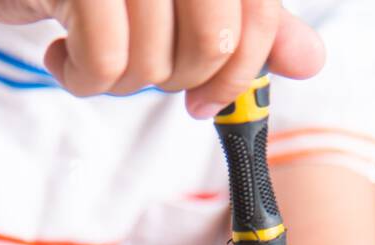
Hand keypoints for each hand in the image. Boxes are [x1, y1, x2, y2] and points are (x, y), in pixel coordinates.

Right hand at [0, 0, 323, 114]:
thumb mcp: (177, 2)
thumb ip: (246, 23)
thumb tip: (310, 61)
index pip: (255, 16)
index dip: (238, 72)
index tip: (206, 104)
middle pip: (211, 44)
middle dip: (177, 81)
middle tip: (141, 74)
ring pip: (154, 62)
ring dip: (120, 82)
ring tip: (93, 51)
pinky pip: (104, 62)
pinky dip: (82, 79)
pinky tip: (63, 54)